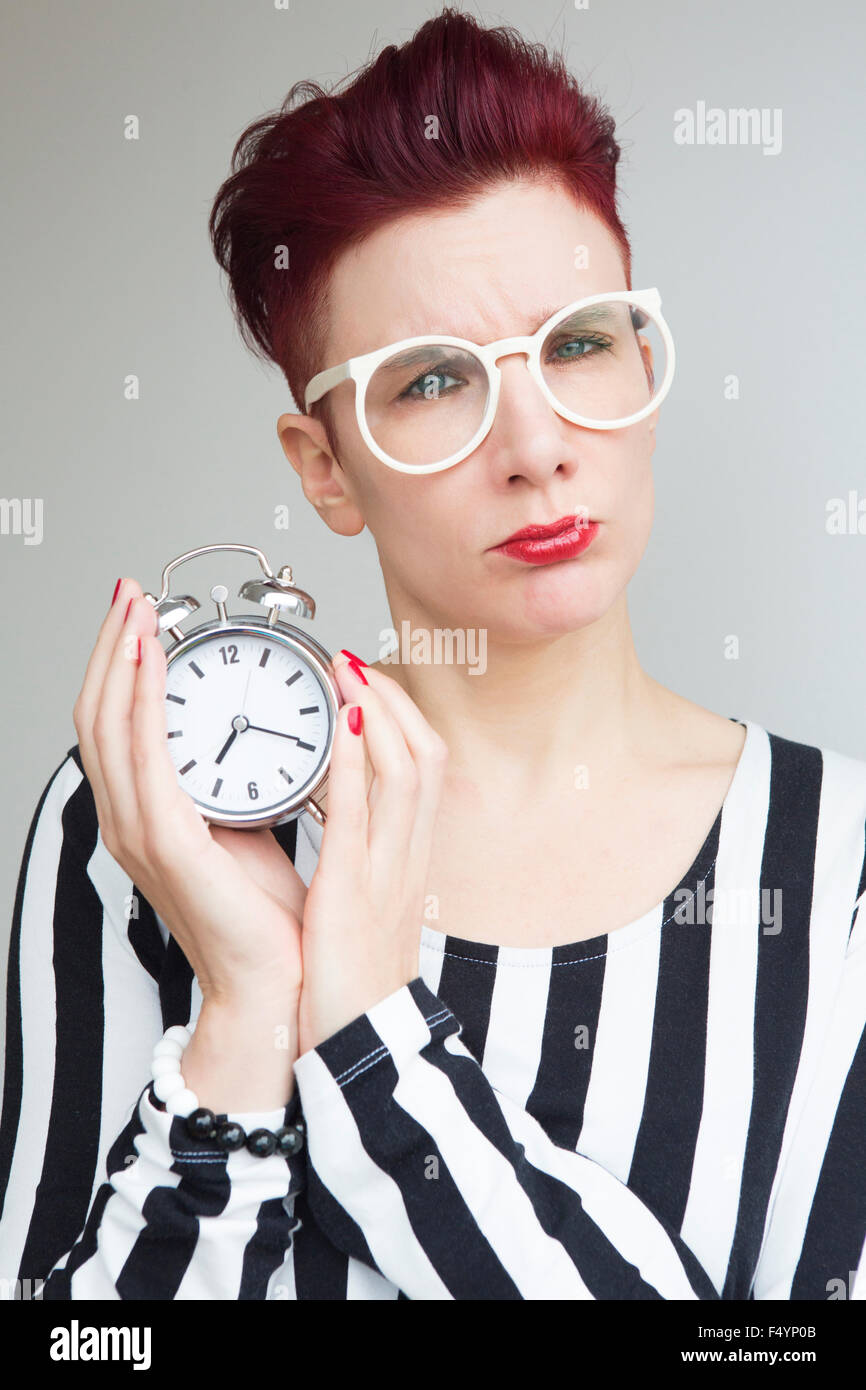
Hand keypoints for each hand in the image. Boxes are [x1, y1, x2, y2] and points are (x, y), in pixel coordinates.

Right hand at [73, 578, 308, 1017]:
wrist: (276, 977)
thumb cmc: (264, 914)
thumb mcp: (245, 827)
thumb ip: (227, 782)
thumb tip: (240, 734)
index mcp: (144, 817)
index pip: (112, 725)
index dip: (115, 666)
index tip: (136, 616)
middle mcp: (128, 822)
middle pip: (96, 716)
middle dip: (110, 648)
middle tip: (129, 595)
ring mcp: (139, 833)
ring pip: (108, 728)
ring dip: (118, 662)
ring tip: (134, 613)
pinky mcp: (166, 843)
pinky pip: (142, 759)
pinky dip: (140, 703)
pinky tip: (150, 663)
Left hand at [297, 653, 448, 1053]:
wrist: (361, 1047)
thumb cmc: (351, 981)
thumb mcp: (364, 906)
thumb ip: (357, 856)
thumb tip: (339, 807)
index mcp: (406, 860)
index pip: (424, 770)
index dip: (403, 719)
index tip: (369, 682)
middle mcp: (406, 858)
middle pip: (427, 759)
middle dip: (397, 701)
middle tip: (358, 659)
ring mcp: (386, 874)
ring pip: (407, 775)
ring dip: (380, 714)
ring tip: (349, 672)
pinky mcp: (352, 894)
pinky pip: (362, 817)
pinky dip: (358, 765)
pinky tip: (346, 725)